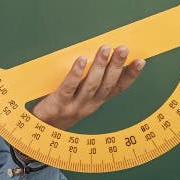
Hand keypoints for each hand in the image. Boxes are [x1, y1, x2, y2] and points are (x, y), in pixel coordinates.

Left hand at [30, 45, 145, 130]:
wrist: (38, 131)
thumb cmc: (57, 109)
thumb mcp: (76, 98)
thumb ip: (84, 82)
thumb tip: (92, 56)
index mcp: (95, 103)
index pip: (117, 89)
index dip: (130, 76)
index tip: (141, 61)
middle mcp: (88, 106)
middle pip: (106, 84)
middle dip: (117, 65)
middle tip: (123, 48)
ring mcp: (74, 106)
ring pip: (91, 85)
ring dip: (100, 65)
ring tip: (105, 48)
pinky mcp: (58, 104)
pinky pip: (69, 87)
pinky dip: (76, 73)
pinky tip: (81, 59)